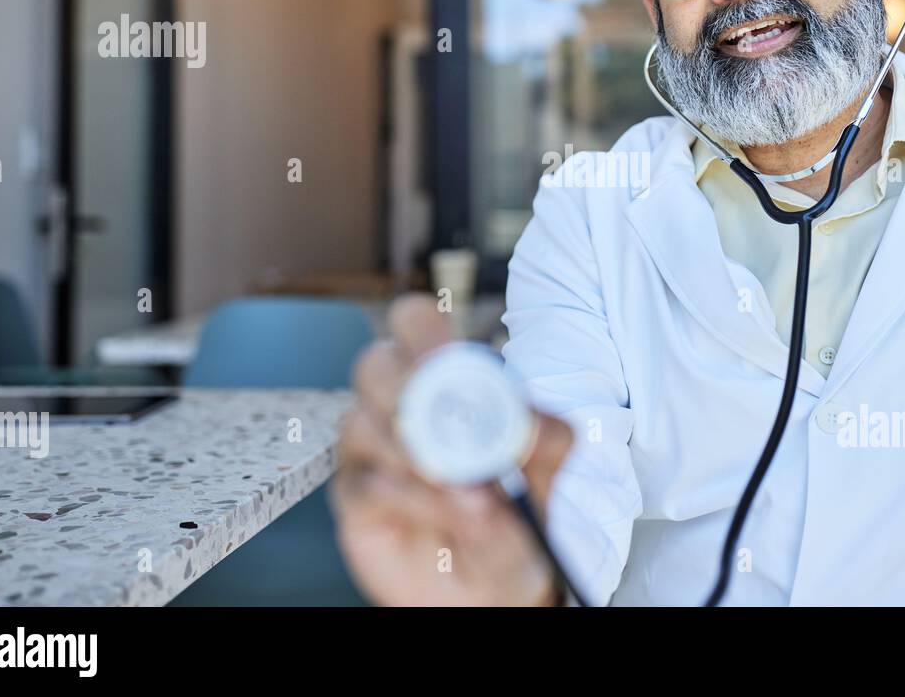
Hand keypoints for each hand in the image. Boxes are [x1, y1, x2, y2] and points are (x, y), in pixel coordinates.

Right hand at [331, 294, 573, 605]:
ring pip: (362, 423)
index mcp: (444, 377)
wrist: (498, 583)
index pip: (414, 323)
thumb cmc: (516, 514)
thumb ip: (545, 443)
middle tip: (454, 431)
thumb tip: (525, 431)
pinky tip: (451, 513)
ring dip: (421, 458)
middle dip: (413, 392)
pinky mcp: (356, 499)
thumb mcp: (548, 474)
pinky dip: (413, 498)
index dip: (424, 333)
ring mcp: (370, 450)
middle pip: (375, 364)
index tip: (450, 362)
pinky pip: (366, 484)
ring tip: (475, 496)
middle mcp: (398, 404)